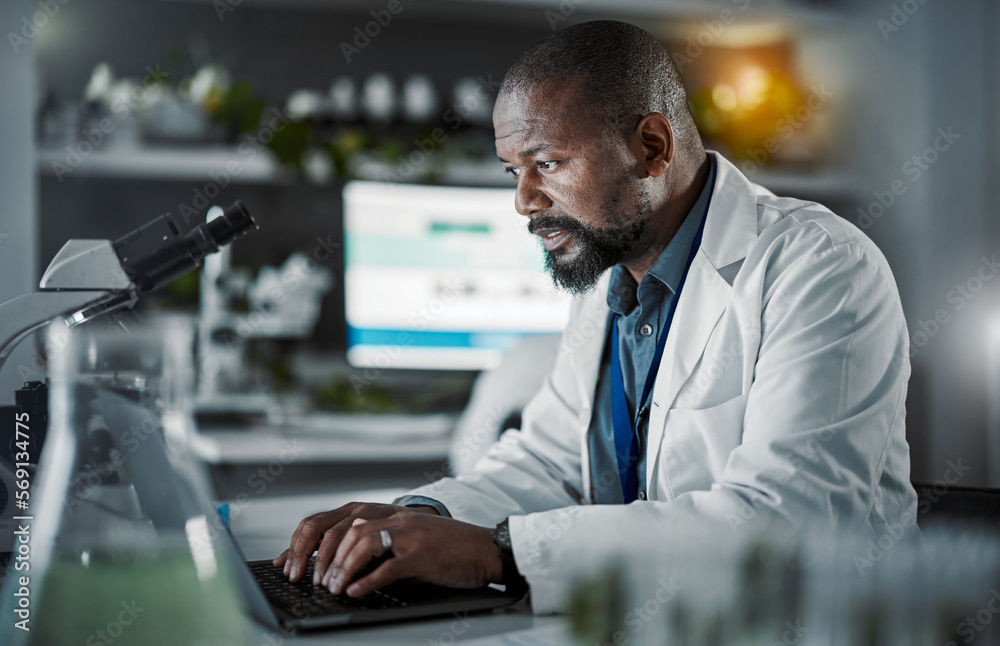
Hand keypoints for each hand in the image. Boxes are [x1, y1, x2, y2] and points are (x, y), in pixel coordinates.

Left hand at [272, 502, 427, 583]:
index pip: (326, 521)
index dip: (301, 544)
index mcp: (376, 511)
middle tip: (309, 581)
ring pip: (360, 543)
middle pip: (338, 530)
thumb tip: (328, 558)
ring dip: (340, 568)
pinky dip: (367, 581)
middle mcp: (388, 516)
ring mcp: (406, 534)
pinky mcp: (421, 554)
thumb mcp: (397, 533)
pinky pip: (388, 567)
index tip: (288, 566)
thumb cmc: (437, 544)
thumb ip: (367, 537)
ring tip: (332, 588)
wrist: (479, 547)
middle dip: (316, 558)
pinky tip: (355, 591)